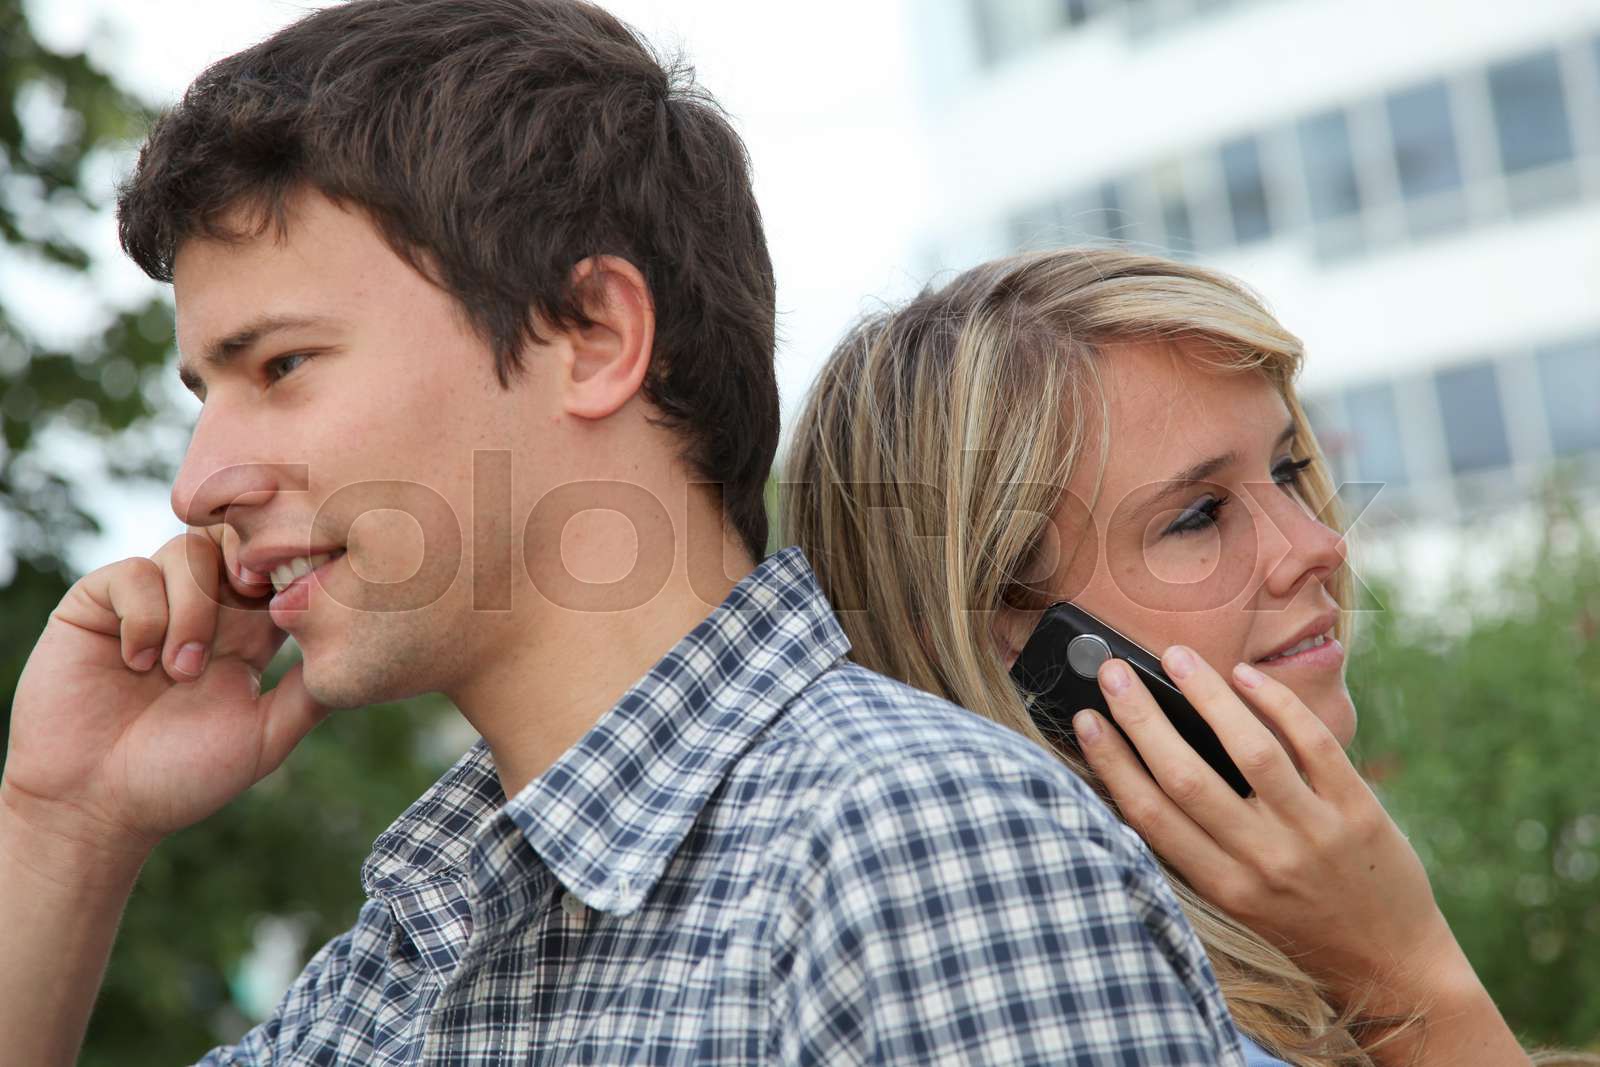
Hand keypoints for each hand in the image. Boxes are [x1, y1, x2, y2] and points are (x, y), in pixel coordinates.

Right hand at [3, 527, 327, 871]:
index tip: (300, 592)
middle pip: (238, 540)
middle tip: (255, 593)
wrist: (94, 805)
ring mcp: (150, 602)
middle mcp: (202, 608)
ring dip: (194, 607)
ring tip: (181, 671)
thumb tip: (364, 652)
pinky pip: (133, 573)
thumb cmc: (181, 778)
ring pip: (189, 551)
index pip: (282, 570)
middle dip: (251, 557)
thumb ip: (309, 693)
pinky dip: (145, 615)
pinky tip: (138, 664)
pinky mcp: (97, 606)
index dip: (296, 566)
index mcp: (248, 633)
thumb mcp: (265, 737)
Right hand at [1072, 645, 1470, 1016]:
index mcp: (1223, 887)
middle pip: (1187, 778)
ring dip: (1206, 697)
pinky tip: (1246, 676)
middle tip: (1113, 673)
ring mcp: (1314, 835)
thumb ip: (1200, 845)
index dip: (1112, 763)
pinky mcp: (1359, 812)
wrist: (1392, 965)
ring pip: (1250, 751)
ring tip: (1176, 657)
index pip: (1151, 816)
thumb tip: (1150, 766)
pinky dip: (1276, 704)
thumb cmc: (1302, 925)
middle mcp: (1263, 862)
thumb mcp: (1238, 900)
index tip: (1086, 719)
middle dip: (1141, 719)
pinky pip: (1314, 745)